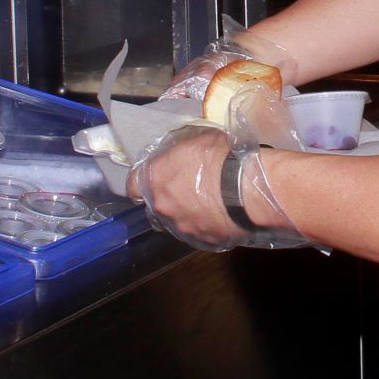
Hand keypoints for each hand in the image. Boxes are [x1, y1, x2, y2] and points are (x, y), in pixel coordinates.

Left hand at [128, 124, 244, 249]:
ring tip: (205, 206)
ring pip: (174, 223)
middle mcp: (161, 206)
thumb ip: (179, 149)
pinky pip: (197, 233)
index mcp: (154, 179)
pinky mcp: (201, 241)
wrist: (247, 188)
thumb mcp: (196, 138)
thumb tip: (177, 152)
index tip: (153, 180)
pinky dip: (203, 226)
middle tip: (185, 191)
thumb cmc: (220, 157)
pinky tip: (218, 217)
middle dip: (165, 201)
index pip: (132, 186)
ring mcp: (180, 227)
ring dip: (184, 215)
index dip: (142, 182)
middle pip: (154, 208)